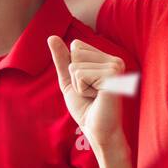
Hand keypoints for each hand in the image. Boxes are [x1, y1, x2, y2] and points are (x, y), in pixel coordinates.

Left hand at [47, 36, 126, 152]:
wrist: (98, 131)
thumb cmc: (86, 108)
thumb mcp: (69, 80)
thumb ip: (62, 59)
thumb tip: (51, 36)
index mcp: (107, 58)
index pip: (76, 46)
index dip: (73, 69)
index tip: (87, 85)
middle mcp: (114, 59)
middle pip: (75, 52)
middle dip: (75, 77)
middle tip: (90, 93)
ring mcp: (115, 66)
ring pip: (76, 64)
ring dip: (79, 85)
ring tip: (94, 96)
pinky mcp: (113, 75)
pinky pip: (80, 74)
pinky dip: (82, 89)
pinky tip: (97, 97)